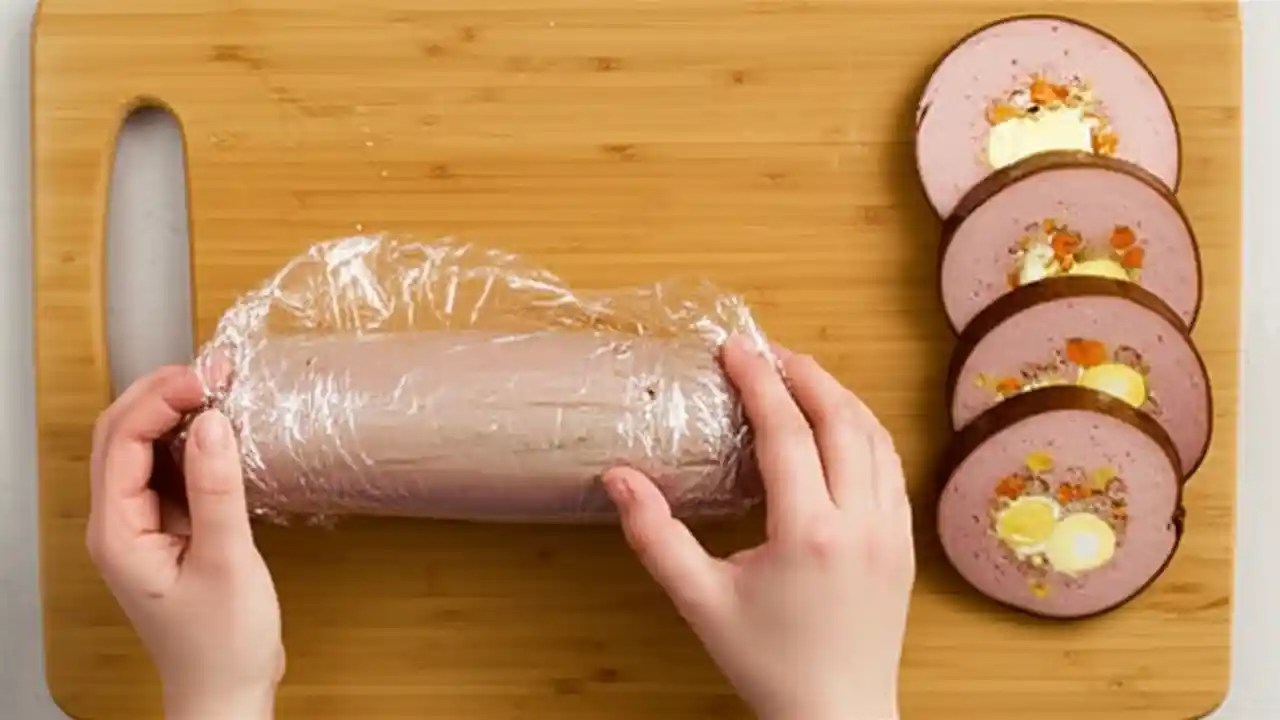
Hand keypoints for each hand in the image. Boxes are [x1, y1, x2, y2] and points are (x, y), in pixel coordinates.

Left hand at [86, 365, 283, 719]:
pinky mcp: (169, 529)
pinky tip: (223, 431)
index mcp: (118, 532)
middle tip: (213, 371)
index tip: (207, 380)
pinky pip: (171, 470)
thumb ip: (217, 488)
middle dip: (163, 394)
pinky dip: (194, 442)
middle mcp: (119, 524)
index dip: (160, 399)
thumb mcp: (227, 561)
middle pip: (122, 435)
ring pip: (145, 448)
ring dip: (177, 414)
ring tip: (221, 387)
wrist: (227, 691)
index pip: (121, 440)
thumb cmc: (223, 644)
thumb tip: (212, 422)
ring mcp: (142, 526)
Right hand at [604, 336, 914, 719]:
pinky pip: (891, 468)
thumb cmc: (767, 663)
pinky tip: (841, 425)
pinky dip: (865, 431)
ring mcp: (892, 532)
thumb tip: (618, 478)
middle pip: (841, 420)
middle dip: (804, 375)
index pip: (787, 432)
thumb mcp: (700, 602)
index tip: (736, 348)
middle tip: (768, 352)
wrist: (837, 714)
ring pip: (875, 438)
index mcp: (810, 533)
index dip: (759, 382)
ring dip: (839, 397)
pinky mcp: (905, 544)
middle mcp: (862, 523)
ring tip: (802, 376)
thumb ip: (656, 537)